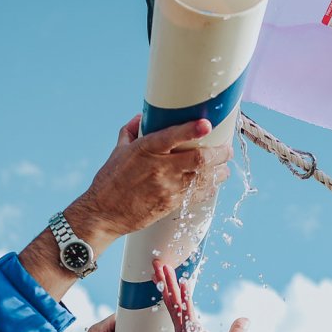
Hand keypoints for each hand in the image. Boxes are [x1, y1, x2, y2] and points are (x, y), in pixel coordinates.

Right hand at [73, 115, 231, 239]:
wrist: (104, 213)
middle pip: (199, 159)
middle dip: (219, 153)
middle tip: (227, 150)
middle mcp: (160, 169)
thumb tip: (142, 118)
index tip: (206, 124)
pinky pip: (197, 195)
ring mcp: (168, 188)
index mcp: (146, 150)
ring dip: (219, 172)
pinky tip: (213, 183)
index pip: (172, 136)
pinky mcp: (171, 204)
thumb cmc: (110, 181)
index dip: (192, 130)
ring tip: (225, 167)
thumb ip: (132, 132)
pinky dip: (209, 188)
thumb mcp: (118, 151)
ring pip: (204, 178)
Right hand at [154, 260, 248, 331]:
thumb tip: (244, 319)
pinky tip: (183, 287)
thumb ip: (237, 330)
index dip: (175, 288)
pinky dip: (185, 301)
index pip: (181, 304)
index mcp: (192, 329)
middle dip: (166, 282)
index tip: (170, 273)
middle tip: (158, 263)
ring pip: (175, 306)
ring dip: (170, 287)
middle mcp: (185, 330)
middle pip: (173, 301)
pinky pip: (186, 317)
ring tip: (165, 269)